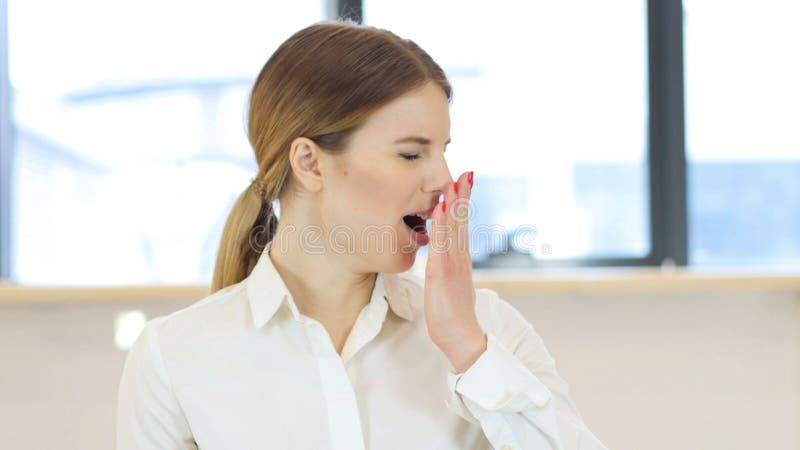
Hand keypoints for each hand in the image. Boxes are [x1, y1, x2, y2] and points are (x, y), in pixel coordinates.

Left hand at [423, 171, 486, 372]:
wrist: (462, 338)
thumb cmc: (452, 315)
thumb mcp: (449, 285)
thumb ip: (447, 269)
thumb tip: (444, 260)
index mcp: (460, 259)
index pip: (462, 225)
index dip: (463, 203)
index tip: (464, 181)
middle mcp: (459, 257)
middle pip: (462, 220)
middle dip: (464, 195)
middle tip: (467, 172)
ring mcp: (452, 263)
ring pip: (455, 227)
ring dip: (455, 202)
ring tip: (456, 180)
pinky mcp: (443, 272)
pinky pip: (443, 243)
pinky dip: (444, 223)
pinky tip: (443, 208)